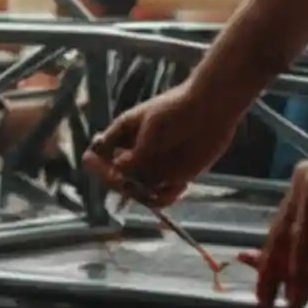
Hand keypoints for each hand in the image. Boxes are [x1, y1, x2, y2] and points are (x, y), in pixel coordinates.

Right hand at [81, 82, 240, 206]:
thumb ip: (137, 150)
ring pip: (136, 192)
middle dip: (120, 186)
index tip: (113, 171)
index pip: (96, 157)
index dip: (98, 167)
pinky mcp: (172, 177)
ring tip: (162, 190)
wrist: (211, 109)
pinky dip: (166, 198)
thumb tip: (119, 169)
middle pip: (114, 179)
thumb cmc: (176, 109)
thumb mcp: (152, 125)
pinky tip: (181, 186)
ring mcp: (152, 168)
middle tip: (134, 185)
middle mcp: (133, 155)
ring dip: (143, 196)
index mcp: (122, 137)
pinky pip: (161, 197)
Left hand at [250, 146, 307, 307]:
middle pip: (282, 236)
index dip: (269, 254)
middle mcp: (304, 186)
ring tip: (296, 304)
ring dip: (299, 280)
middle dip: (272, 272)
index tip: (261, 279)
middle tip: (265, 300)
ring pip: (301, 247)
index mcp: (303, 182)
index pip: (280, 224)